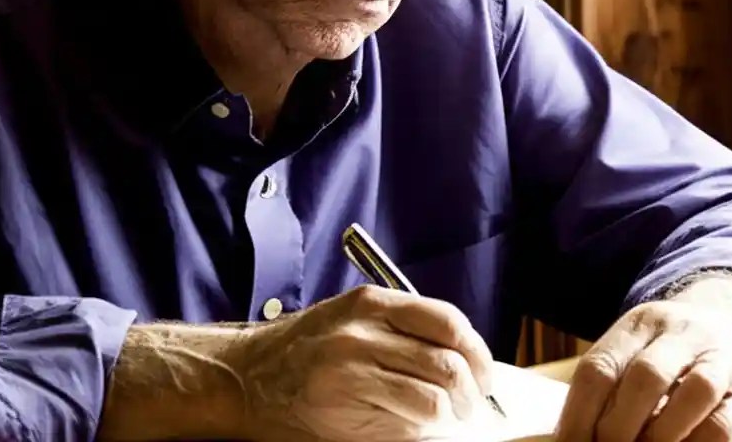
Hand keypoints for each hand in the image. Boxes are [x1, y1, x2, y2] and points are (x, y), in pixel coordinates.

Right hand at [236, 285, 500, 441]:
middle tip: (473, 406)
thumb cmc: (305, 350)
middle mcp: (362, 331)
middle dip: (472, 391)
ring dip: (452, 415)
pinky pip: (406, 421)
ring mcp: (351, 368)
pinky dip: (422, 428)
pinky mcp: (343, 403)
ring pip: (433, 396)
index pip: (447, 321)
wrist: (247, 376)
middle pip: (446, 361)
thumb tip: (464, 363)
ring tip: (449, 420)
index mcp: (371, 303)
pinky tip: (414, 426)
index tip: (484, 374)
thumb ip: (400, 331)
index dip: (477, 352)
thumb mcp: (350, 321)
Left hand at [555, 273, 731, 441]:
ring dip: (661, 436)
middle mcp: (680, 334)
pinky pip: (723, 423)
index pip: (599, 367)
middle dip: (618, 427)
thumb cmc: (666, 348)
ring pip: (694, 393)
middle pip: (645, 378)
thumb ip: (609, 383)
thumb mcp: (634, 346)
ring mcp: (718, 359)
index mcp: (639, 324)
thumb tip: (574, 435)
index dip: (577, 414)